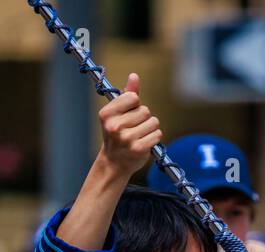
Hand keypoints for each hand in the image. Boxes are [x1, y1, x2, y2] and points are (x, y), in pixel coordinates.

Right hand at [57, 73, 161, 250]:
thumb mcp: (118, 114)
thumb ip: (127, 94)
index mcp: (107, 114)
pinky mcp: (138, 148)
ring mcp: (126, 138)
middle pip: (145, 110)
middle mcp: (114, 126)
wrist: (114, 163)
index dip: (135, 105)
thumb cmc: (117, 135)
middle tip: (134, 128)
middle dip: (144, 118)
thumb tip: (134, 76)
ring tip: (139, 136)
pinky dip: (154, 138)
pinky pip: (157, 134)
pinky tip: (144, 143)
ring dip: (151, 128)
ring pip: (153, 122)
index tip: (128, 114)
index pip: (133, 97)